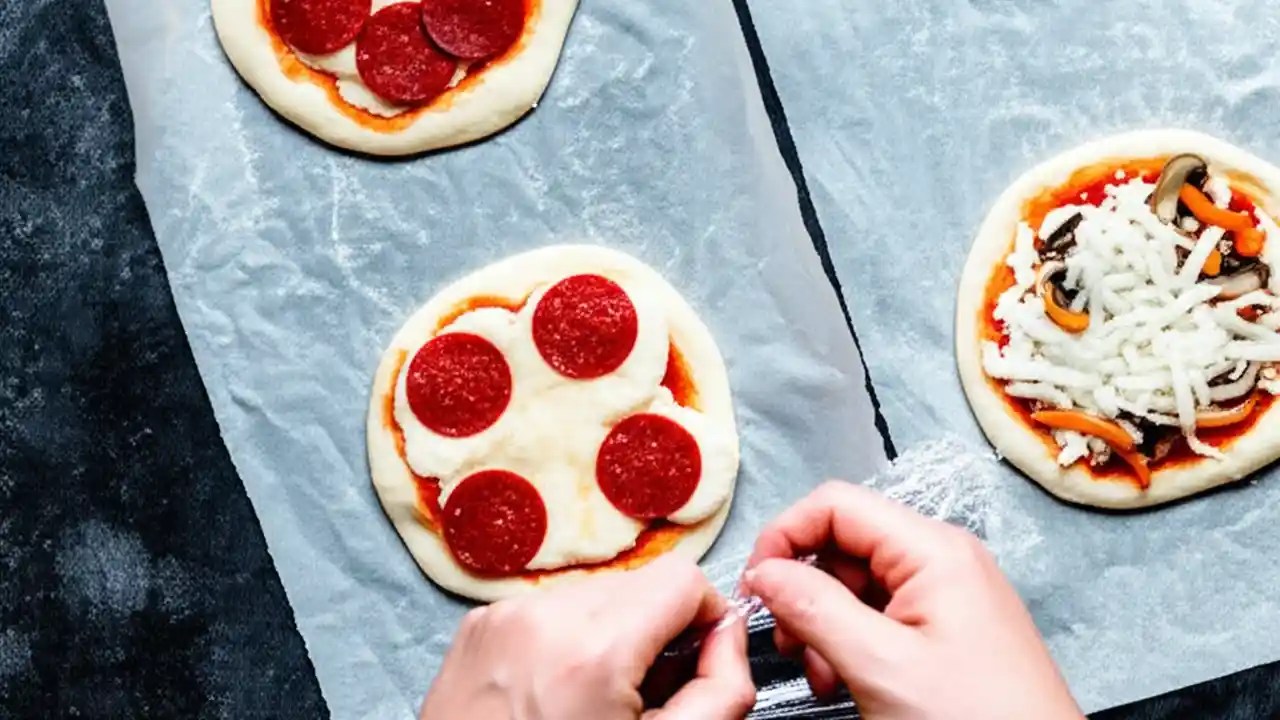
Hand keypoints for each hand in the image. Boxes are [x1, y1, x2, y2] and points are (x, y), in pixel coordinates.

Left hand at [420, 555, 755, 719]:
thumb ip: (720, 692)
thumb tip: (728, 635)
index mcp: (593, 652)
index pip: (684, 580)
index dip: (706, 619)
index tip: (698, 660)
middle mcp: (542, 618)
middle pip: (641, 584)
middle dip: (656, 630)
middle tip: (645, 694)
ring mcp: (503, 616)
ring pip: (595, 593)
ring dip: (610, 633)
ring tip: (594, 697)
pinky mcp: (478, 625)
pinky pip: (548, 608)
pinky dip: (565, 639)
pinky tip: (555, 690)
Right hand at [744, 482, 1081, 719]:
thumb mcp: (881, 667)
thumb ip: (815, 609)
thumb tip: (765, 571)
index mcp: (934, 551)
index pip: (835, 505)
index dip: (785, 537)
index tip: (757, 584)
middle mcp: (942, 561)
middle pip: (843, 544)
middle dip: (804, 591)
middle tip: (787, 642)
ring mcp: (946, 595)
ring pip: (855, 584)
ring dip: (823, 625)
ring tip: (822, 674)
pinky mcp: (947, 629)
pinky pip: (879, 616)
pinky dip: (850, 644)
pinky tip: (848, 681)